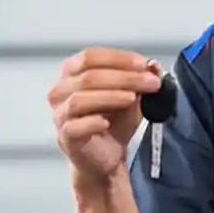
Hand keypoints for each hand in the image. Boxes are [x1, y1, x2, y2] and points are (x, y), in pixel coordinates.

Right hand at [48, 47, 162, 186]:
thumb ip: (141, 78)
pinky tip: (107, 123)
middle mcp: (61, 91)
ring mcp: (60, 114)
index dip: (119, 58)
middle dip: (124, 77)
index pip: (91, 56)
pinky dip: (92, 122)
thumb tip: (153, 66)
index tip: (144, 64)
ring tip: (133, 98)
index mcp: (73, 72)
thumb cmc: (114, 121)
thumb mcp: (133, 95)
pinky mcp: (65, 136)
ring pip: (80, 99)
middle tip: (150, 82)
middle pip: (88, 76)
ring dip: (110, 96)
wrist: (107, 156)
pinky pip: (74, 126)